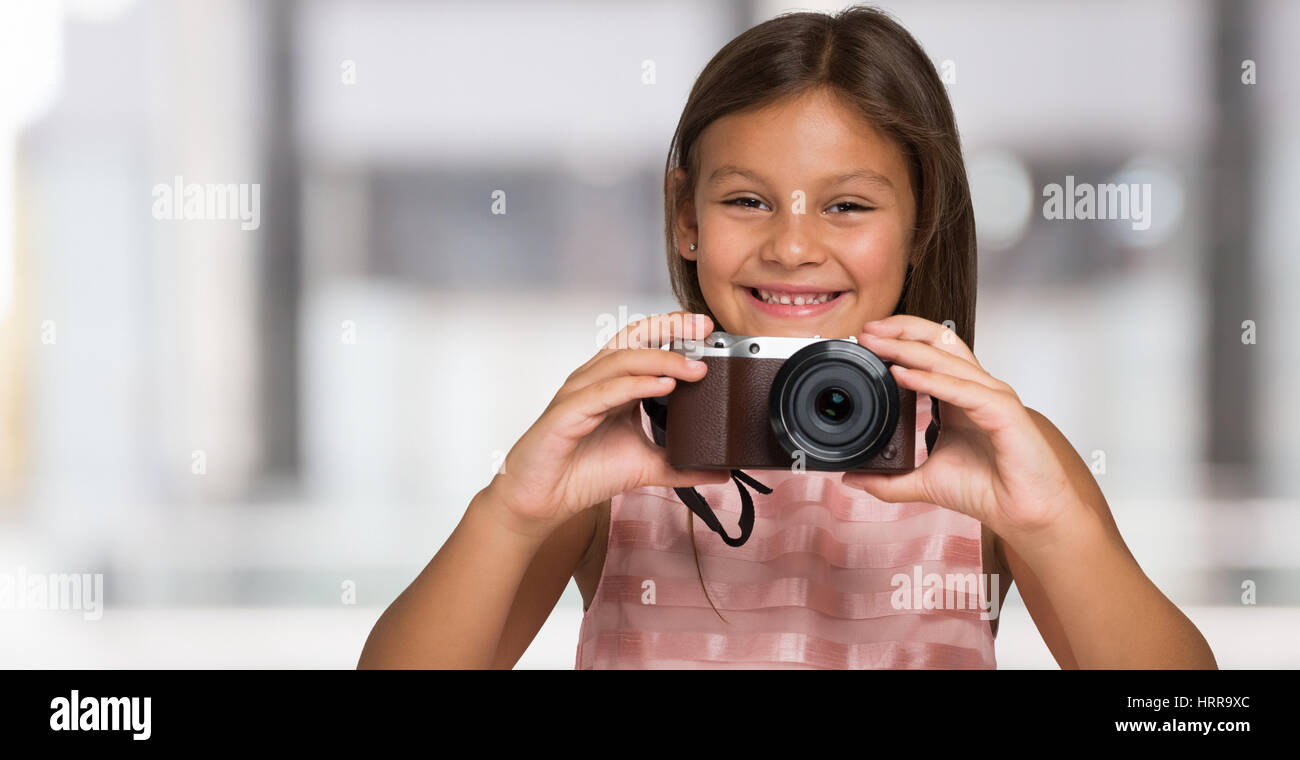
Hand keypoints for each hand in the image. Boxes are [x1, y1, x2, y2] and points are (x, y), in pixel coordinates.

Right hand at [486, 311, 731, 536]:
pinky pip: (605, 391)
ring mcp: (580, 393)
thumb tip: (721, 472)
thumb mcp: (646, 467)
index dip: (674, 330)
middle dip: (671, 328)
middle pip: (634, 338)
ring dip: (662, 359)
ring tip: (696, 366)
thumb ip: (682, 466)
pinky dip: (636, 385)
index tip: (707, 329)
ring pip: (622, 361)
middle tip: (704, 329)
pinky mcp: (567, 413)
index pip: (644, 342)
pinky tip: (663, 385)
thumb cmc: (582, 473)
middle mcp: (595, 380)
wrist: (542, 500)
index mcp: (613, 384)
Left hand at [841, 315, 1081, 547]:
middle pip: (940, 342)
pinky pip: (963, 390)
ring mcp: (992, 397)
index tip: (867, 338)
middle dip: (901, 331)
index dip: (901, 338)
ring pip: (949, 359)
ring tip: (877, 343)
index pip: (932, 350)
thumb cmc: (988, 491)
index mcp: (960, 397)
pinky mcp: (1004, 413)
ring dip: (908, 349)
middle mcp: (976, 390)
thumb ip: (888, 480)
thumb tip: (852, 478)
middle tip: (866, 331)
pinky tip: (902, 374)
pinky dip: (931, 379)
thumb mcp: (924, 482)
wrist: (1024, 516)